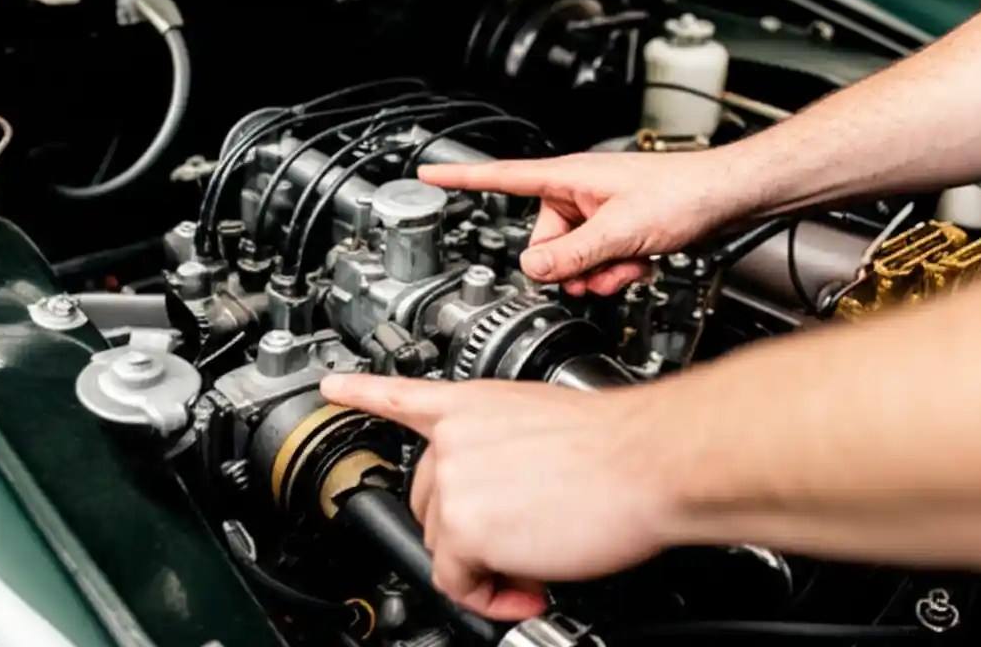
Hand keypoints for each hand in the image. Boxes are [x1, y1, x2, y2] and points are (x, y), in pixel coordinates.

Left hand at [320, 373, 676, 620]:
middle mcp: (454, 439)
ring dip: (486, 565)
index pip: (404, 397)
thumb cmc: (619, 446)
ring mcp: (454, 482)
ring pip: (446, 546)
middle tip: (524, 543)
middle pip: (431, 501)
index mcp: (474, 405)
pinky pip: (459, 581)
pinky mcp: (464, 527)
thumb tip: (505, 499)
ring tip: (541, 561)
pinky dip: (491, 594)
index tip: (333, 386)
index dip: (363, 393)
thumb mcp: (544, 424)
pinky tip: (525, 587)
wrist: (646, 460)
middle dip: (469, 530)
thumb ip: (504, 452)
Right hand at [419, 150, 754, 295]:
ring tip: (627, 267)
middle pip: (544, 241)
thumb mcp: (620, 231)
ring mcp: (598, 211)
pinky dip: (615, 270)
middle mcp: (579, 192)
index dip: (463, 178)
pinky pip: (597, 260)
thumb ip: (572, 255)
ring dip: (596, 272)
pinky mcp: (618, 228)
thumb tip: (533, 270)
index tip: (429, 175)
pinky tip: (639, 266)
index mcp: (568, 177)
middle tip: (599, 268)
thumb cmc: (684, 194)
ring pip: (572, 257)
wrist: (727, 199)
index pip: (502, 177)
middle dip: (570, 265)